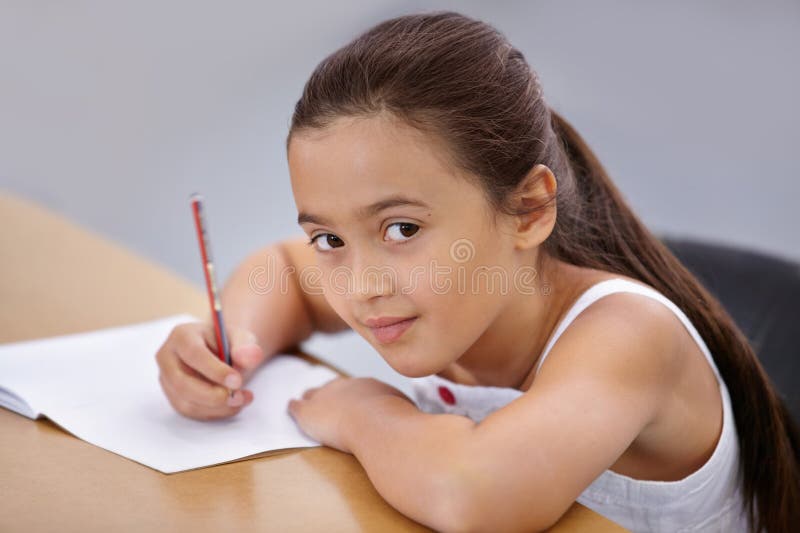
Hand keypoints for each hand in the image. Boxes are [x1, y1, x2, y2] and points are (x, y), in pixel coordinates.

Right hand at [155, 321, 266, 419]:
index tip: (237, 381)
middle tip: (238, 396)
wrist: (221, 352)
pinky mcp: (173, 396)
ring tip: (242, 399)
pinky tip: (233, 405)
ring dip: (217, 407)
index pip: (193, 354)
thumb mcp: (241, 337)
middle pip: (182, 383)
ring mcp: (167, 379)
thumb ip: (246, 346)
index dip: (215, 370)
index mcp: (182, 335)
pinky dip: (215, 412)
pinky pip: (191, 412)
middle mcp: (168, 357)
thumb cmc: (228, 342)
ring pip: (186, 402)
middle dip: (213, 395)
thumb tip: (250, 357)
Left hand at [287, 376, 413, 453]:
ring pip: (313, 394)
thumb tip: (413, 418)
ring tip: (305, 400)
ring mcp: (326, 397)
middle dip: (330, 393)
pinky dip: (294, 407)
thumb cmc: (396, 421)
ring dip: (310, 398)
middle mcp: (346, 386)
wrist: (376, 425)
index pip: (356, 388)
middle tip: (327, 399)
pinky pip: (297, 406)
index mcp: (368, 387)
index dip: (352, 395)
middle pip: (333, 387)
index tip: (352, 401)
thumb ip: (403, 412)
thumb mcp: (406, 412)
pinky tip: (291, 407)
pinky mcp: (308, 412)